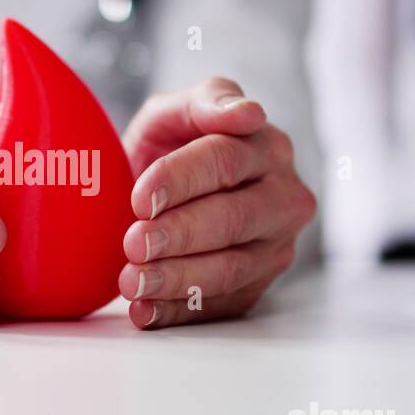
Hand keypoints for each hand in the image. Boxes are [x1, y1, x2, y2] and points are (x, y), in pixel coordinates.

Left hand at [119, 77, 315, 328]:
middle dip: (179, 233)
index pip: (227, 160)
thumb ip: (204, 101)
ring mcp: (274, 249)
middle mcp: (282, 199)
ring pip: (231, 268)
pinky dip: (177, 312)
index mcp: (267, 148)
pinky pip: (219, 307)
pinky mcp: (254, 289)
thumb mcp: (176, 114)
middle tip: (134, 243)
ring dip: (176, 279)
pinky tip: (144, 311)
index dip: (181, 179)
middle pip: (233, 218)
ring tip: (131, 281)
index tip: (139, 197)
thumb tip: (247, 112)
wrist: (166, 198)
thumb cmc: (173, 150)